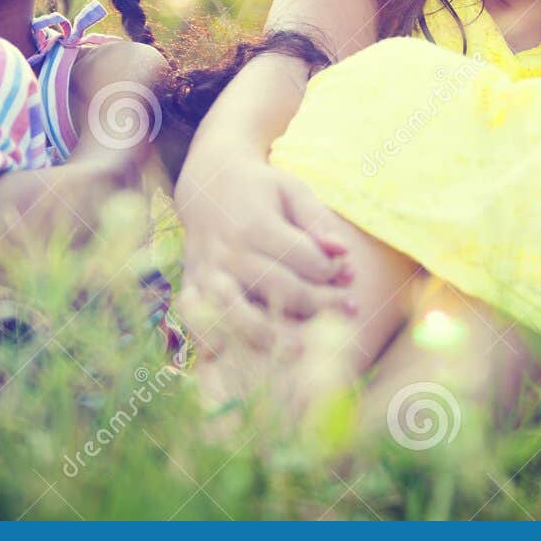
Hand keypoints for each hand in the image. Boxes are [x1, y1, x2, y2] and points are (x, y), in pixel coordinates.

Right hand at [174, 150, 354, 355]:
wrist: (206, 184)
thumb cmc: (259, 189)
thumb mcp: (291, 190)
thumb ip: (317, 220)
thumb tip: (343, 251)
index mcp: (255, 225)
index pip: (305, 260)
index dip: (332, 271)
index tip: (344, 271)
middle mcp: (229, 252)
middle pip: (281, 290)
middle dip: (321, 304)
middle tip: (349, 309)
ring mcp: (207, 272)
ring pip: (238, 314)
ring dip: (270, 335)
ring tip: (299, 349)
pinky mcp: (191, 285)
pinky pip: (196, 320)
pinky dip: (209, 339)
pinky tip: (225, 357)